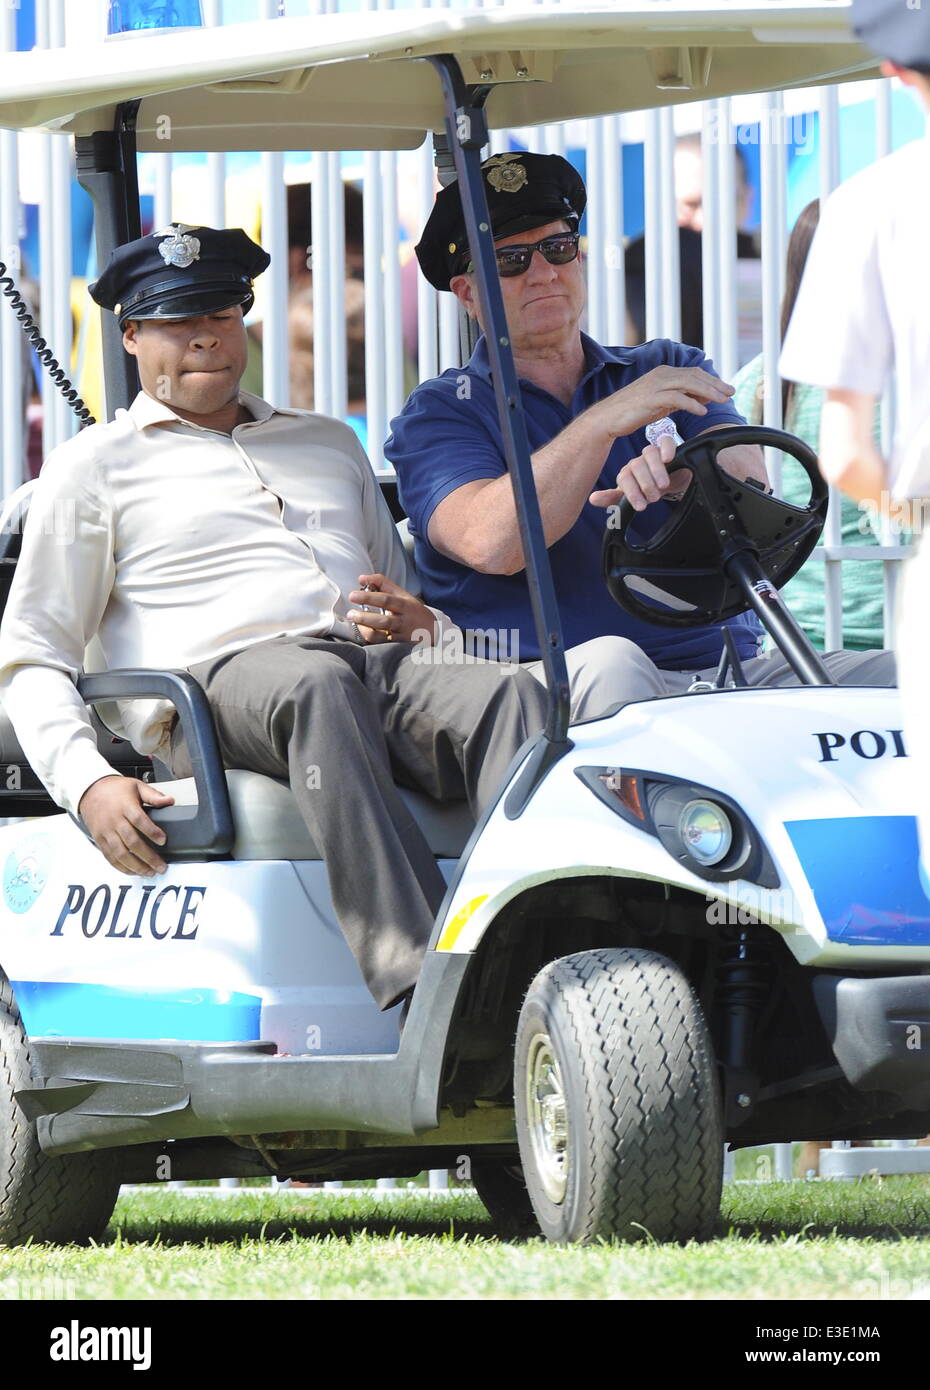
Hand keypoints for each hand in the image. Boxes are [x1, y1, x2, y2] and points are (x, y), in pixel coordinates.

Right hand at [78, 775, 174, 875]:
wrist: (90, 790)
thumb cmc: (114, 789)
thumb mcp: (136, 786)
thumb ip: (153, 795)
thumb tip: (169, 800)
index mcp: (125, 806)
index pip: (139, 820)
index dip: (152, 831)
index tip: (163, 840)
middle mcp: (114, 820)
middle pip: (131, 841)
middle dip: (148, 856)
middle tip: (161, 865)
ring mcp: (105, 831)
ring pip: (120, 853)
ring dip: (136, 866)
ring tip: (149, 872)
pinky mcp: (99, 840)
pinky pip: (109, 857)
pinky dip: (121, 867)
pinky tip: (133, 871)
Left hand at [347, 573, 437, 644]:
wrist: (433, 631)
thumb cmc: (412, 610)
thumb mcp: (402, 594)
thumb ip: (383, 584)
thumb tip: (362, 578)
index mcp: (405, 605)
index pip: (386, 599)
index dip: (368, 596)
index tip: (353, 595)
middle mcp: (404, 620)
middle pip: (383, 620)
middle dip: (364, 617)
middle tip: (350, 613)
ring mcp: (401, 635)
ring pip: (381, 635)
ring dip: (365, 628)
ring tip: (354, 621)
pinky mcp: (398, 645)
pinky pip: (381, 643)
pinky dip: (370, 637)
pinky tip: (362, 630)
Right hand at [586, 366, 734, 440]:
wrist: (608, 418)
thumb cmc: (633, 411)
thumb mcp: (661, 402)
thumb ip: (680, 398)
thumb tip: (703, 399)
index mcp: (664, 373)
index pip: (694, 373)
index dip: (713, 380)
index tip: (727, 389)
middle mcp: (661, 375)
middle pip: (695, 376)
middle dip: (715, 384)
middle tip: (731, 393)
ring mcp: (655, 385)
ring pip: (688, 384)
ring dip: (708, 392)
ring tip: (722, 400)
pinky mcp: (651, 398)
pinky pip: (676, 398)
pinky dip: (691, 404)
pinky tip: (702, 411)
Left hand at [589, 432, 688, 512]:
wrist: (670, 484)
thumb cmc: (647, 492)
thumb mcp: (632, 499)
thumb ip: (613, 499)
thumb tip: (592, 499)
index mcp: (626, 475)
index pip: (624, 479)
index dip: (631, 492)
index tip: (641, 507)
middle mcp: (637, 462)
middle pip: (636, 466)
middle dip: (645, 484)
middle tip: (654, 498)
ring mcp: (652, 453)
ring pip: (649, 453)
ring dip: (656, 470)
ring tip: (663, 486)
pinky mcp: (667, 446)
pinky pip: (665, 441)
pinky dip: (666, 448)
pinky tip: (668, 459)